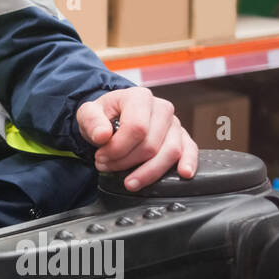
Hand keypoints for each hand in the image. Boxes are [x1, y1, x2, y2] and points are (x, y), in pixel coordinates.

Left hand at [76, 87, 197, 191]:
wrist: (114, 116)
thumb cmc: (104, 115)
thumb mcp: (88, 113)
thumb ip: (91, 121)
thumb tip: (102, 135)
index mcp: (139, 97)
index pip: (136, 128)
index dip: (118, 148)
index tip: (101, 157)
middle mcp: (162, 108)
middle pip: (151, 144)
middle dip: (126, 162)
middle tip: (106, 166)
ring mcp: (174, 123)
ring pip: (170, 152)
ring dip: (148, 172)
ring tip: (129, 182)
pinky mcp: (182, 136)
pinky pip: (190, 149)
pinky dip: (188, 162)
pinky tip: (183, 173)